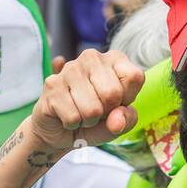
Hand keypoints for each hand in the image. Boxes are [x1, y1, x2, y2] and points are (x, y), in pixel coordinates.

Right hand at [27, 48, 141, 154]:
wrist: (60, 129)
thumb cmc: (95, 119)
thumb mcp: (119, 122)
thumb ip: (126, 120)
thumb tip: (117, 120)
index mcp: (114, 59)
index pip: (134, 77)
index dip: (127, 99)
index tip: (116, 102)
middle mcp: (91, 57)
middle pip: (113, 93)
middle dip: (106, 112)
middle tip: (97, 111)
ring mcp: (70, 69)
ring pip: (92, 109)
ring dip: (89, 120)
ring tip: (82, 113)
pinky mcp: (52, 85)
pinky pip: (73, 117)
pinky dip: (73, 124)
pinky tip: (68, 115)